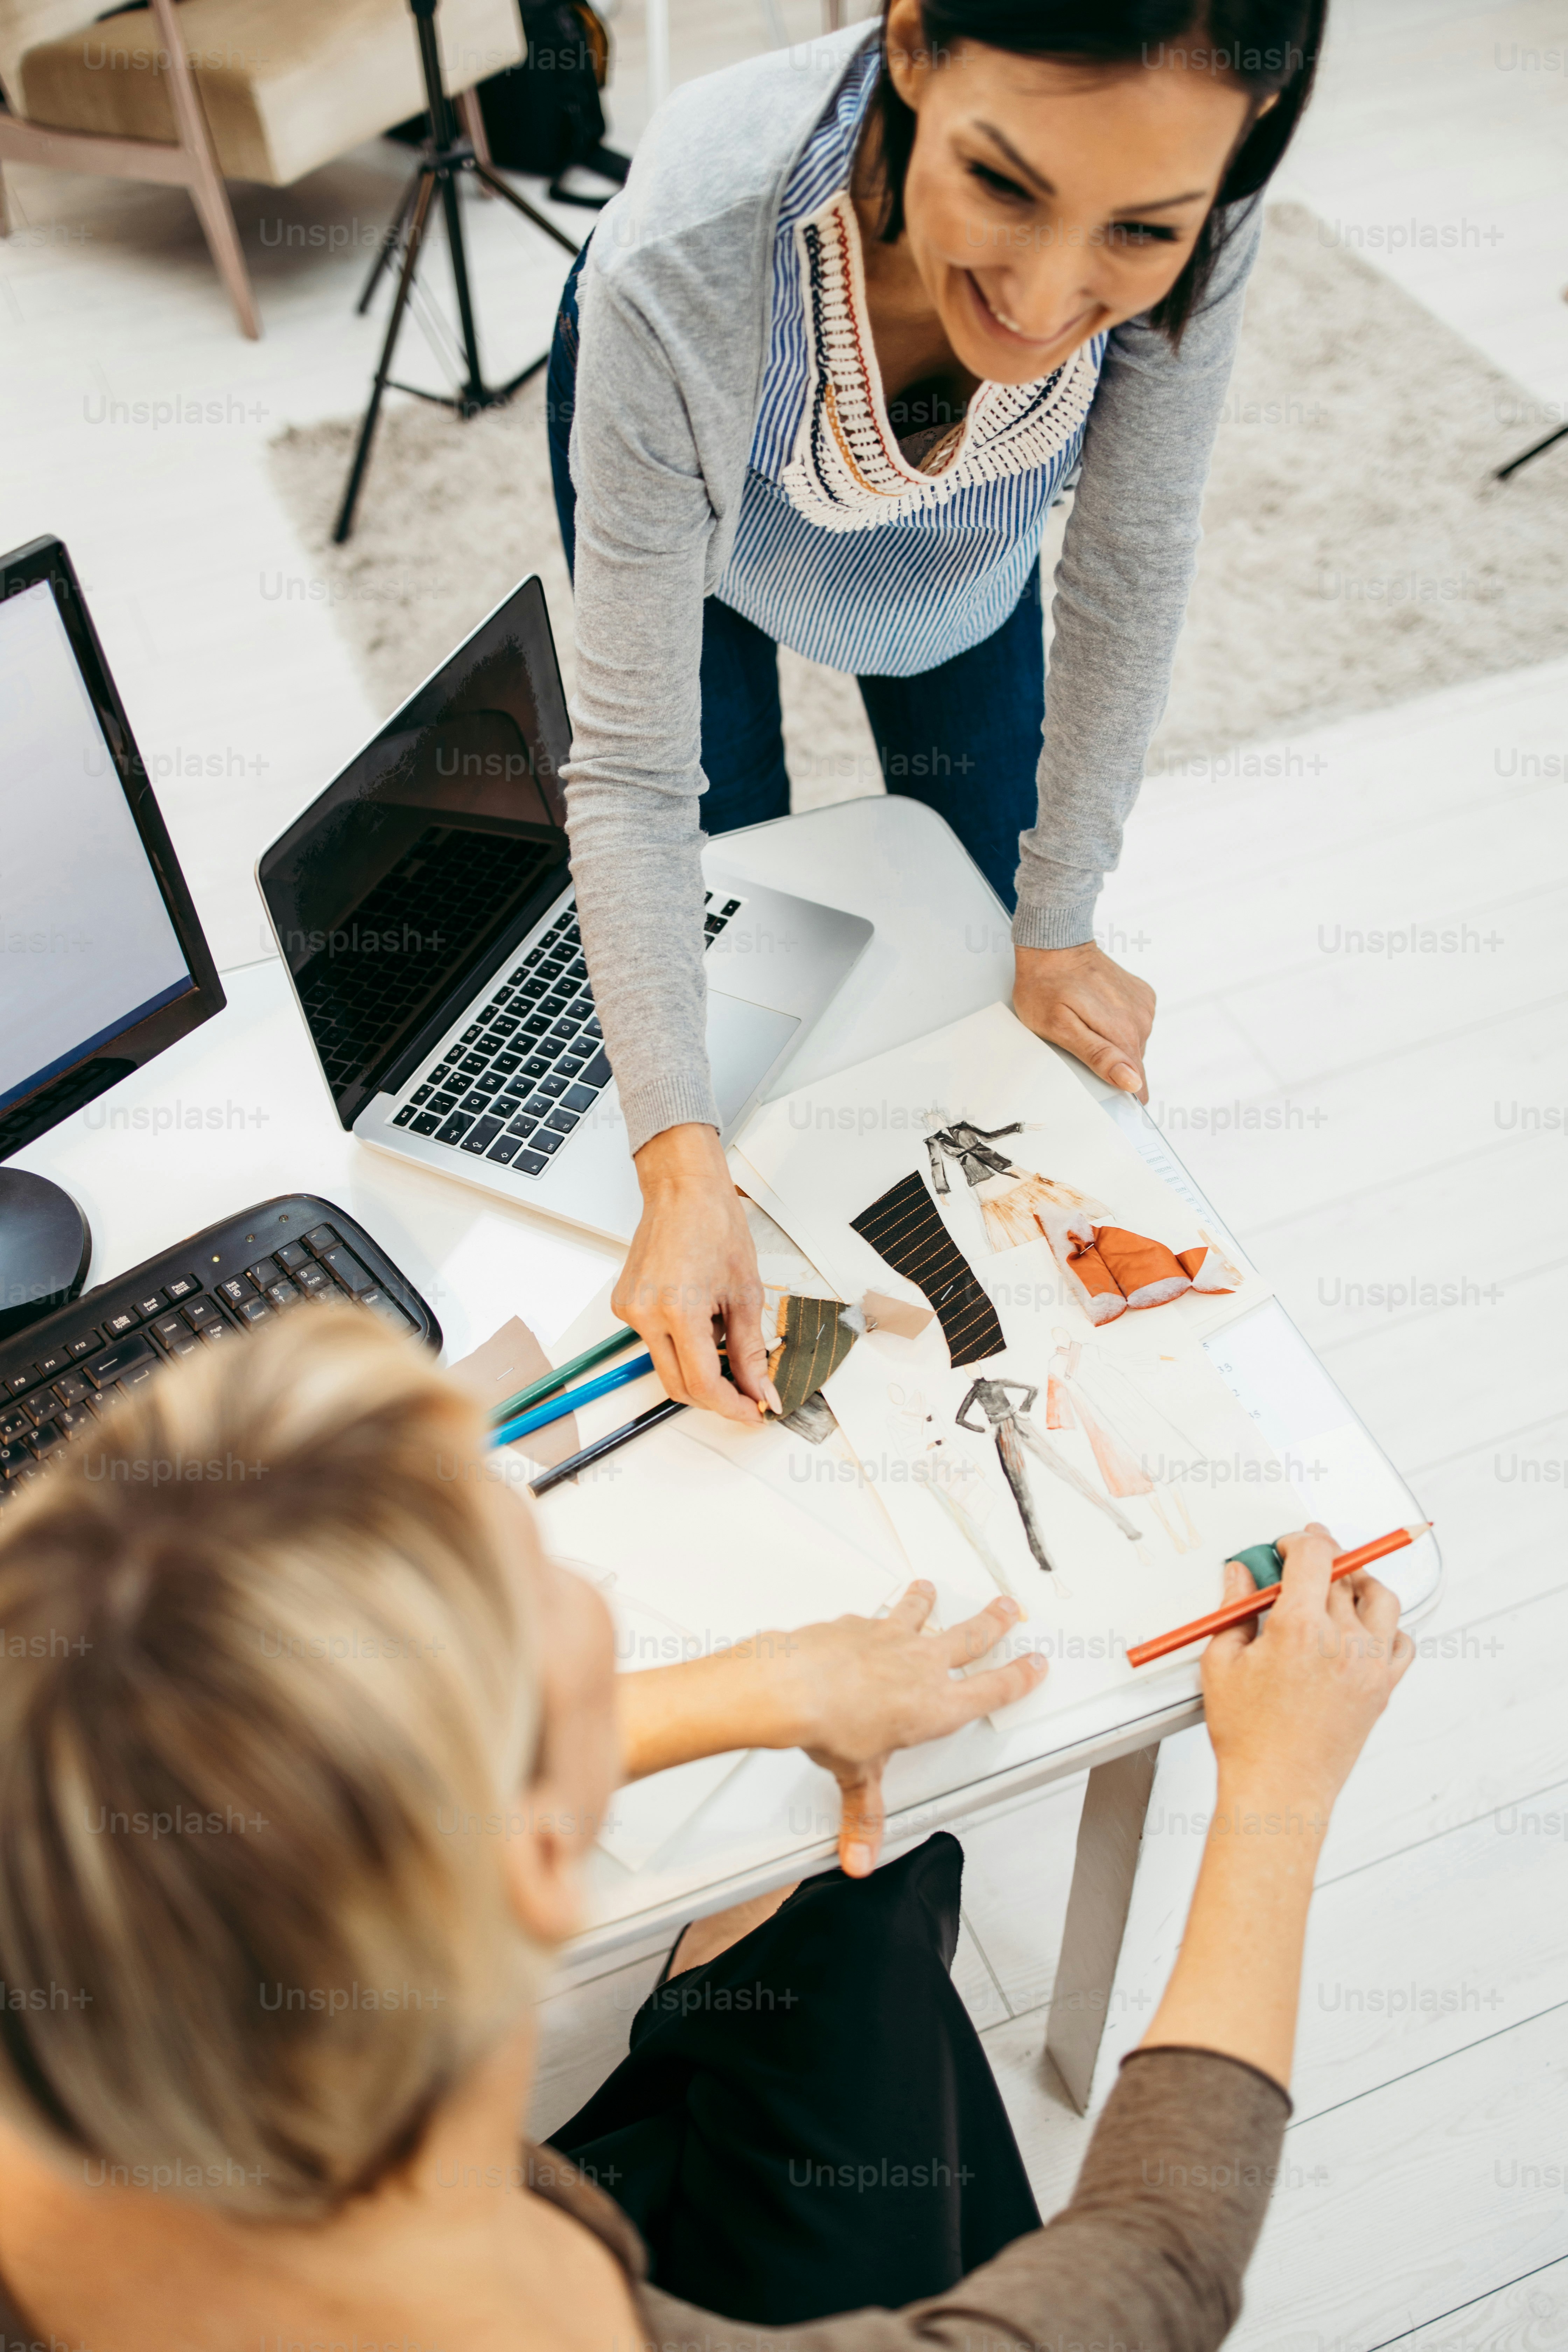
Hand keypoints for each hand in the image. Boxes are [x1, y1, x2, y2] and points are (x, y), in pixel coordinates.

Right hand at [615, 1122, 777, 1425]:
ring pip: (666, 1367)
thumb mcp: (746, 1293)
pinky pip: (655, 1343)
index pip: (703, 1384)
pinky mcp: (624, 1305)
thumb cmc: (715, 1226)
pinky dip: (682, 1344)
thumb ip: (751, 1351)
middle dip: (716, 1396)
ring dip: (699, 1366)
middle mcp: (645, 1314)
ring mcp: (629, 1311)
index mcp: (679, 1310)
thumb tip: (761, 1392)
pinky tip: (700, 1316)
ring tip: (723, 1332)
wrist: (683, 1190)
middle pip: (680, 1386)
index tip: (753, 1412)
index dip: (732, 1407)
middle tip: (747, 1391)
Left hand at [790, 1584, 1046, 1874]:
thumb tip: (860, 1854)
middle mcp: (920, 1665)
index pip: (992, 1690)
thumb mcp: (857, 1776)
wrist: (792, 1685)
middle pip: (970, 1637)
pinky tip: (863, 1618)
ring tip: (930, 1590)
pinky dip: (872, 1616)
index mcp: (935, 1706)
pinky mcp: (858, 1624)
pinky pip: (872, 1616)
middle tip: (1005, 1607)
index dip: (1019, 1677)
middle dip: (993, 1622)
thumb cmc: (832, 1724)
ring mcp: (891, 1638)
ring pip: (921, 1613)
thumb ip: (863, 1815)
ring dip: (928, 1602)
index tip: (1034, 1664)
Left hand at [1013, 941, 1154, 1099]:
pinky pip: (1134, 1023)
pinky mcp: (1141, 994)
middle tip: (1080, 1044)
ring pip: (1133, 1043)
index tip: (1101, 1089)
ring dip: (1113, 1042)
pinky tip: (1098, 1012)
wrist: (1053, 944)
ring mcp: (1142, 1005)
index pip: (1136, 1080)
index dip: (1120, 1091)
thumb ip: (1098, 1056)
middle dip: (1111, 1063)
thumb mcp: (1061, 1029)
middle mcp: (1141, 1019)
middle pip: (1132, 1062)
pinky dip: (1117, 1023)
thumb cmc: (1046, 987)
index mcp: (1124, 1032)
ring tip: (1086, 1024)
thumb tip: (1132, 1081)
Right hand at [1202, 1525, 1414, 1817]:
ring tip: (1341, 1584)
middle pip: (1344, 1572)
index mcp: (1300, 1628)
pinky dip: (1388, 1626)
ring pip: (1381, 1599)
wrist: (1280, 1788)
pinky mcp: (1383, 1688)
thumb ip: (1234, 1609)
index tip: (1287, 1546)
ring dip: (1360, 1582)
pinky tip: (1367, 1627)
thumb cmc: (1249, 1737)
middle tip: (1300, 1564)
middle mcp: (1343, 1642)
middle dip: (1321, 1557)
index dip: (1299, 1540)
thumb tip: (1241, 1575)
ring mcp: (1369, 1665)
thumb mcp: (1222, 1662)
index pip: (1315, 1554)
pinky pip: (1403, 1642)